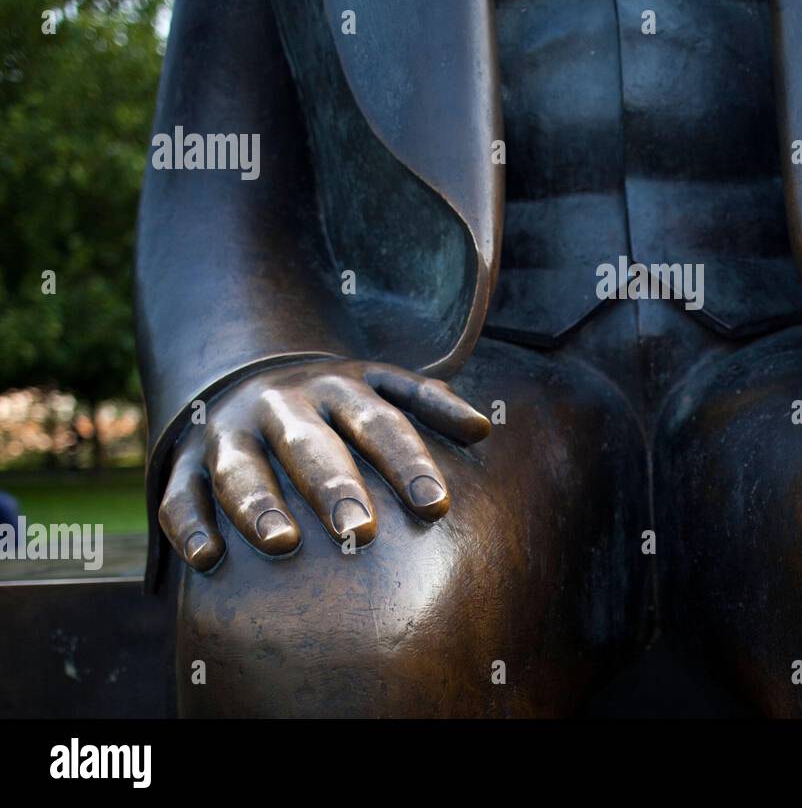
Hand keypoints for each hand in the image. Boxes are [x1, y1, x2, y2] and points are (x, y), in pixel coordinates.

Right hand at [158, 359, 490, 570]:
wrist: (246, 378)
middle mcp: (281, 405)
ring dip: (259, 504)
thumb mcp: (382, 386)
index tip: (436, 507)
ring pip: (241, 468)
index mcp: (339, 388)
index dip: (408, 463)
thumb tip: (485, 428)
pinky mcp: (185, 463)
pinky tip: (208, 558)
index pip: (381, 423)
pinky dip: (189, 524)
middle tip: (363, 530)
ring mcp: (230, 433)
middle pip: (311, 445)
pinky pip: (181, 494)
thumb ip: (431, 403)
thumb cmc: (336, 403)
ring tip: (284, 543)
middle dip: (335, 486)